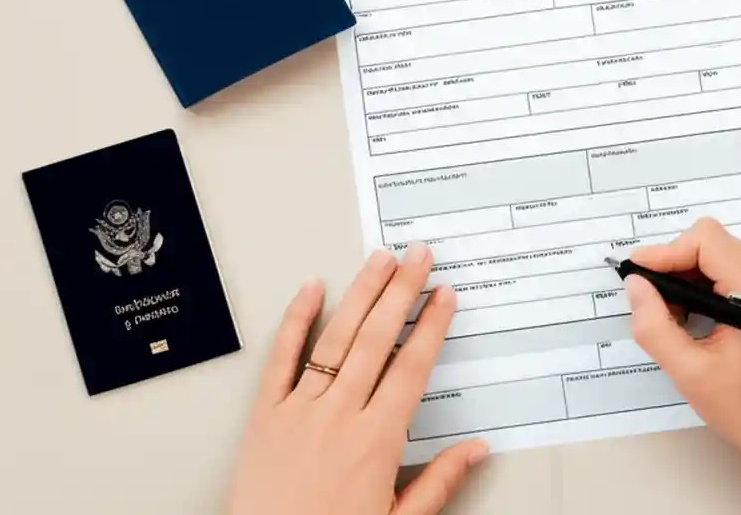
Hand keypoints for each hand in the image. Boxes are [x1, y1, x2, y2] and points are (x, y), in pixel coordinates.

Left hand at [228, 244, 487, 514]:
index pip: (412, 366)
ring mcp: (299, 410)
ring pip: (336, 337)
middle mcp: (339, 415)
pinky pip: (281, 357)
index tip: (444, 296)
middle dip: (402, 291)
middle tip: (418, 256)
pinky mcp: (264, 415)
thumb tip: (476, 451)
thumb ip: (439, 483)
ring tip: (378, 260)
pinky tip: (310, 289)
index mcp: (377, 441)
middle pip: (377, 338)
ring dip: (361, 293)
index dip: (431, 325)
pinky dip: (296, 319)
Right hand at [624, 218, 740, 455]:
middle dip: (676, 266)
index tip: (637, 277)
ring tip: (676, 315)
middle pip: (713, 244)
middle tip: (656, 304)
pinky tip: (698, 316)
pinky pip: (735, 269)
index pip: (707, 241)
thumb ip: (655, 326)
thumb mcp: (689, 372)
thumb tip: (635, 285)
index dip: (666, 252)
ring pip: (722, 254)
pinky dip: (709, 284)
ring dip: (691, 276)